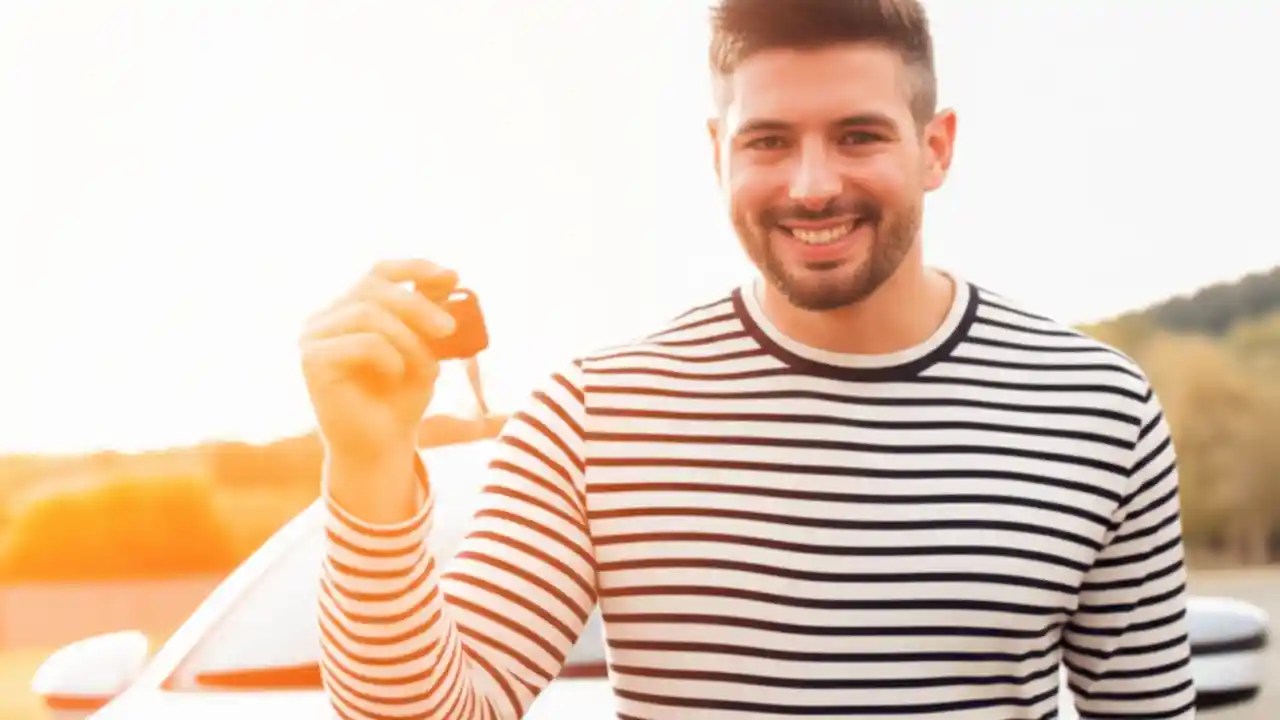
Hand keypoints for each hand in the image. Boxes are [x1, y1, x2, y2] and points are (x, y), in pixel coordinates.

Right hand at [299, 259, 458, 462]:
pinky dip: (390, 358)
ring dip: (407, 340)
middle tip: (448, 329)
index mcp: (349, 308)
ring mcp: (313, 337)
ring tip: (424, 368)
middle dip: (418, 305)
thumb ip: (429, 312)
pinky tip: (395, 377)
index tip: (453, 276)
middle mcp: (325, 317)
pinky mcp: (312, 361)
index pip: (379, 271)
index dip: (415, 268)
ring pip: (368, 313)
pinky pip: (362, 343)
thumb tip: (450, 275)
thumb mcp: (424, 348)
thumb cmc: (400, 398)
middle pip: (373, 288)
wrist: (381, 446)